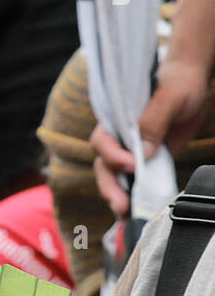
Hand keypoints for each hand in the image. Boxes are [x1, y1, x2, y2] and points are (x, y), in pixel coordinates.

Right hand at [91, 60, 210, 216]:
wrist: (191, 86)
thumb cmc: (178, 83)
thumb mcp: (170, 96)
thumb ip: (154, 119)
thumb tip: (143, 153)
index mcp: (117, 120)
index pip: (103, 142)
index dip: (114, 156)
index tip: (133, 164)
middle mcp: (118, 138)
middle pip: (104, 167)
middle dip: (110, 187)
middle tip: (121, 205)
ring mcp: (130, 153)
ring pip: (115, 179)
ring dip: (118, 197)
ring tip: (126, 212)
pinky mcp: (145, 163)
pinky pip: (134, 183)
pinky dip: (135, 197)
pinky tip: (137, 209)